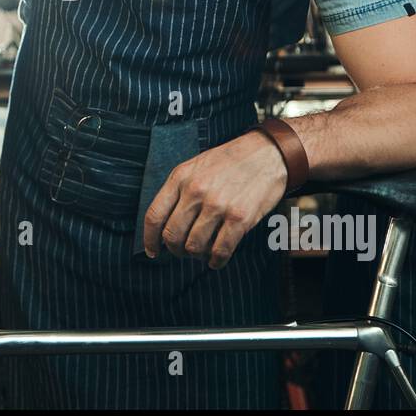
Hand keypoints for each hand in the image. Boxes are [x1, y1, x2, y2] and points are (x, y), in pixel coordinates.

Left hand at [143, 131, 287, 268]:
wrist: (267, 153)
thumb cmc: (230, 161)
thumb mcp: (195, 166)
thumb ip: (179, 190)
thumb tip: (165, 223)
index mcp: (180, 177)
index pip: (154, 215)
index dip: (149, 239)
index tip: (151, 251)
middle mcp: (196, 191)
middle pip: (172, 235)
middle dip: (174, 250)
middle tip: (181, 251)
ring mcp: (217, 205)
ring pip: (194, 246)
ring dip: (196, 255)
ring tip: (202, 252)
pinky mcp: (239, 218)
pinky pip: (220, 251)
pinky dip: (216, 261)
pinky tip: (216, 259)